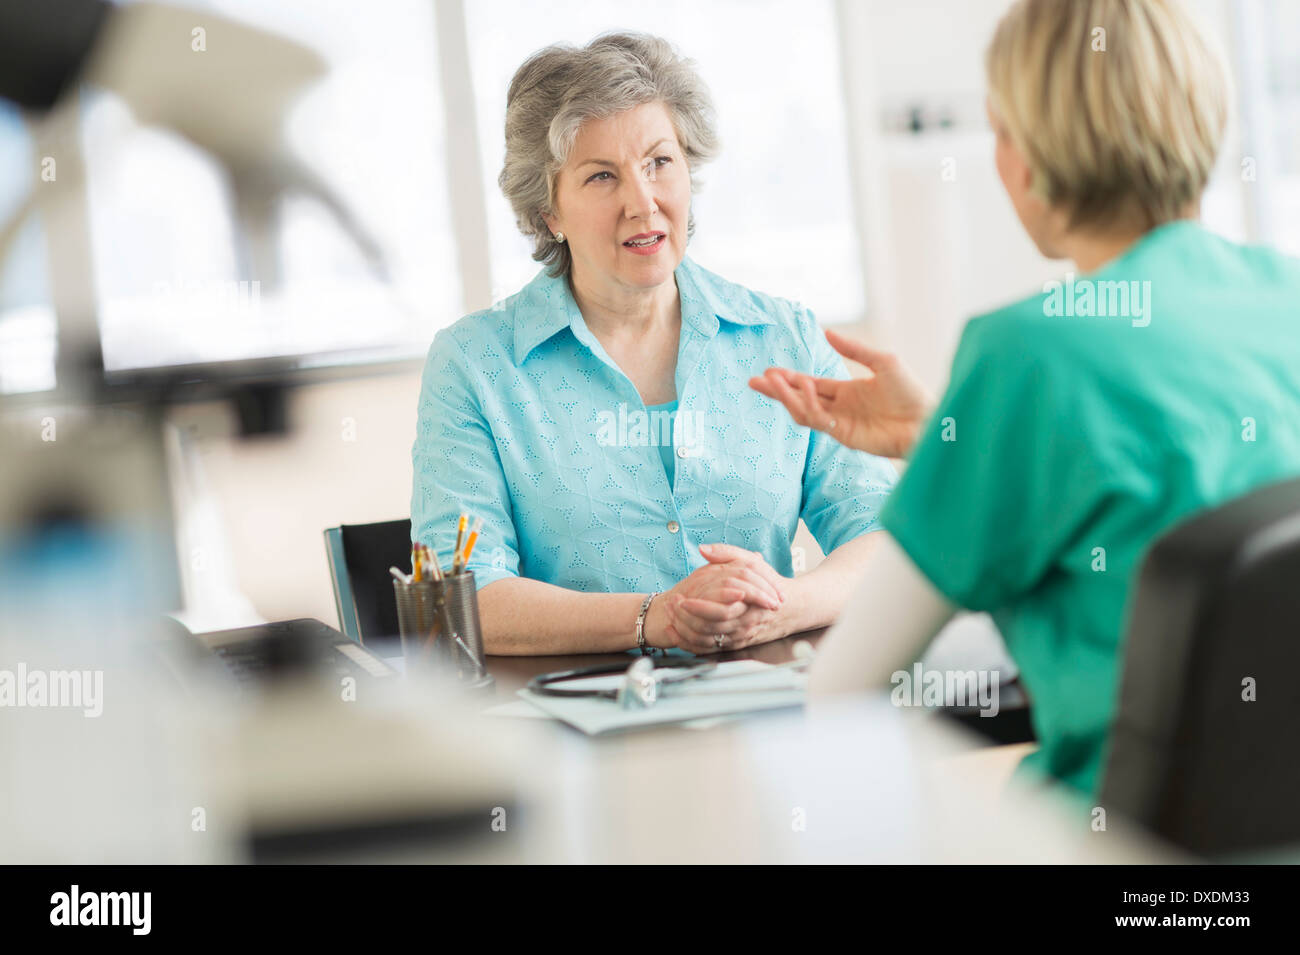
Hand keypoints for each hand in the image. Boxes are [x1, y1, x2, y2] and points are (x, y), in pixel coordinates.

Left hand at [651, 544, 790, 653]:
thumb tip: (704, 549)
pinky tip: (677, 633)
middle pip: (709, 628)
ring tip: (669, 617)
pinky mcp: (735, 645)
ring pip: (706, 641)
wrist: (792, 609)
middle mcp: (744, 624)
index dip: (697, 607)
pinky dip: (690, 643)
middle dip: (685, 618)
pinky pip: (709, 649)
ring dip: (684, 631)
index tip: (680, 598)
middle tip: (670, 605)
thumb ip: (727, 553)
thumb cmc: (771, 584)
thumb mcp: (752, 563)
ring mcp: (739, 637)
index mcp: (748, 603)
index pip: (719, 611)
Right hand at [749, 328, 931, 458]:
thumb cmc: (911, 392)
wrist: (928, 420)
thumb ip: (854, 350)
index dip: (789, 379)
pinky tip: (804, 388)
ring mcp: (841, 424)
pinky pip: (819, 421)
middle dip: (777, 391)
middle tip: (754, 381)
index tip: (769, 371)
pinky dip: (809, 404)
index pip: (810, 385)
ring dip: (786, 397)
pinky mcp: (845, 436)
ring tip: (771, 383)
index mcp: (847, 391)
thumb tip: (827, 332)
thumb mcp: (882, 362)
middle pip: (800, 399)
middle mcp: (840, 408)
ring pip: (804, 411)